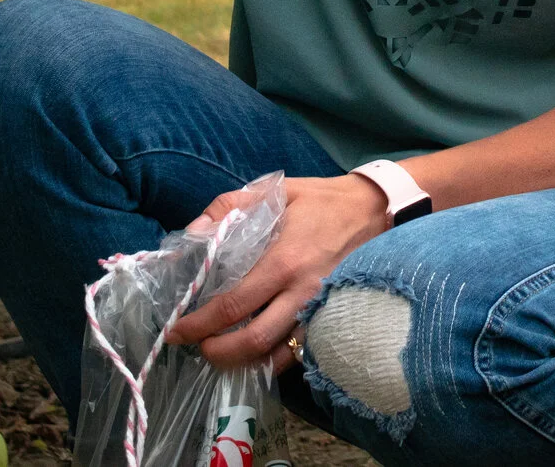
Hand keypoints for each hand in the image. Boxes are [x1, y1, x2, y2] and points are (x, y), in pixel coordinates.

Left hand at [165, 173, 389, 375]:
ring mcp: (321, 310)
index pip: (233, 305)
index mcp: (283, 261)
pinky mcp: (334, 318)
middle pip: (253, 341)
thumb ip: (230, 205)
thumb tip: (193, 231)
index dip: (199, 324)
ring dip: (245, 363)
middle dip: (218, 352)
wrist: (377, 209)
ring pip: (278, 356)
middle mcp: (302, 293)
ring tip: (224, 353)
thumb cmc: (323, 201)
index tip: (177, 331)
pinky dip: (275, 360)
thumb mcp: (276, 190)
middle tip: (199, 347)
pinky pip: (301, 353)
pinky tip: (258, 354)